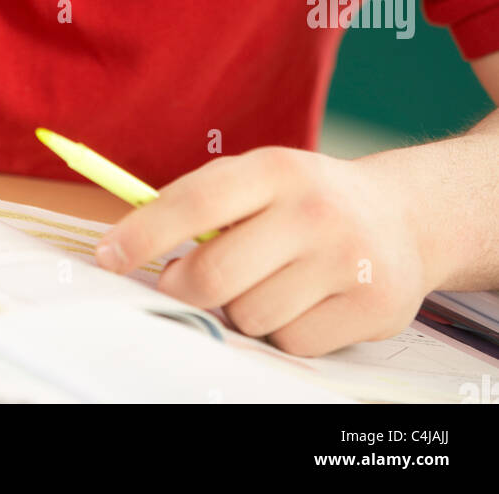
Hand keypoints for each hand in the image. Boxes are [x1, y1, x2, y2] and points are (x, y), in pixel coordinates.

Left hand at [95, 147, 433, 356]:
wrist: (404, 216)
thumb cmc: (308, 199)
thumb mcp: (263, 178)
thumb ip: (205, 204)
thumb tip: (131, 247)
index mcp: (276, 169)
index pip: (194, 204)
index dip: (143, 234)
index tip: (108, 257)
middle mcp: (313, 211)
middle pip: (214, 277)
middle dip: (185, 288)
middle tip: (183, 282)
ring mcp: (347, 261)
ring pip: (250, 317)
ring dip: (242, 310)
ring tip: (268, 281)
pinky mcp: (371, 307)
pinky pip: (291, 344)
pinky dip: (284, 332)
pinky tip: (305, 302)